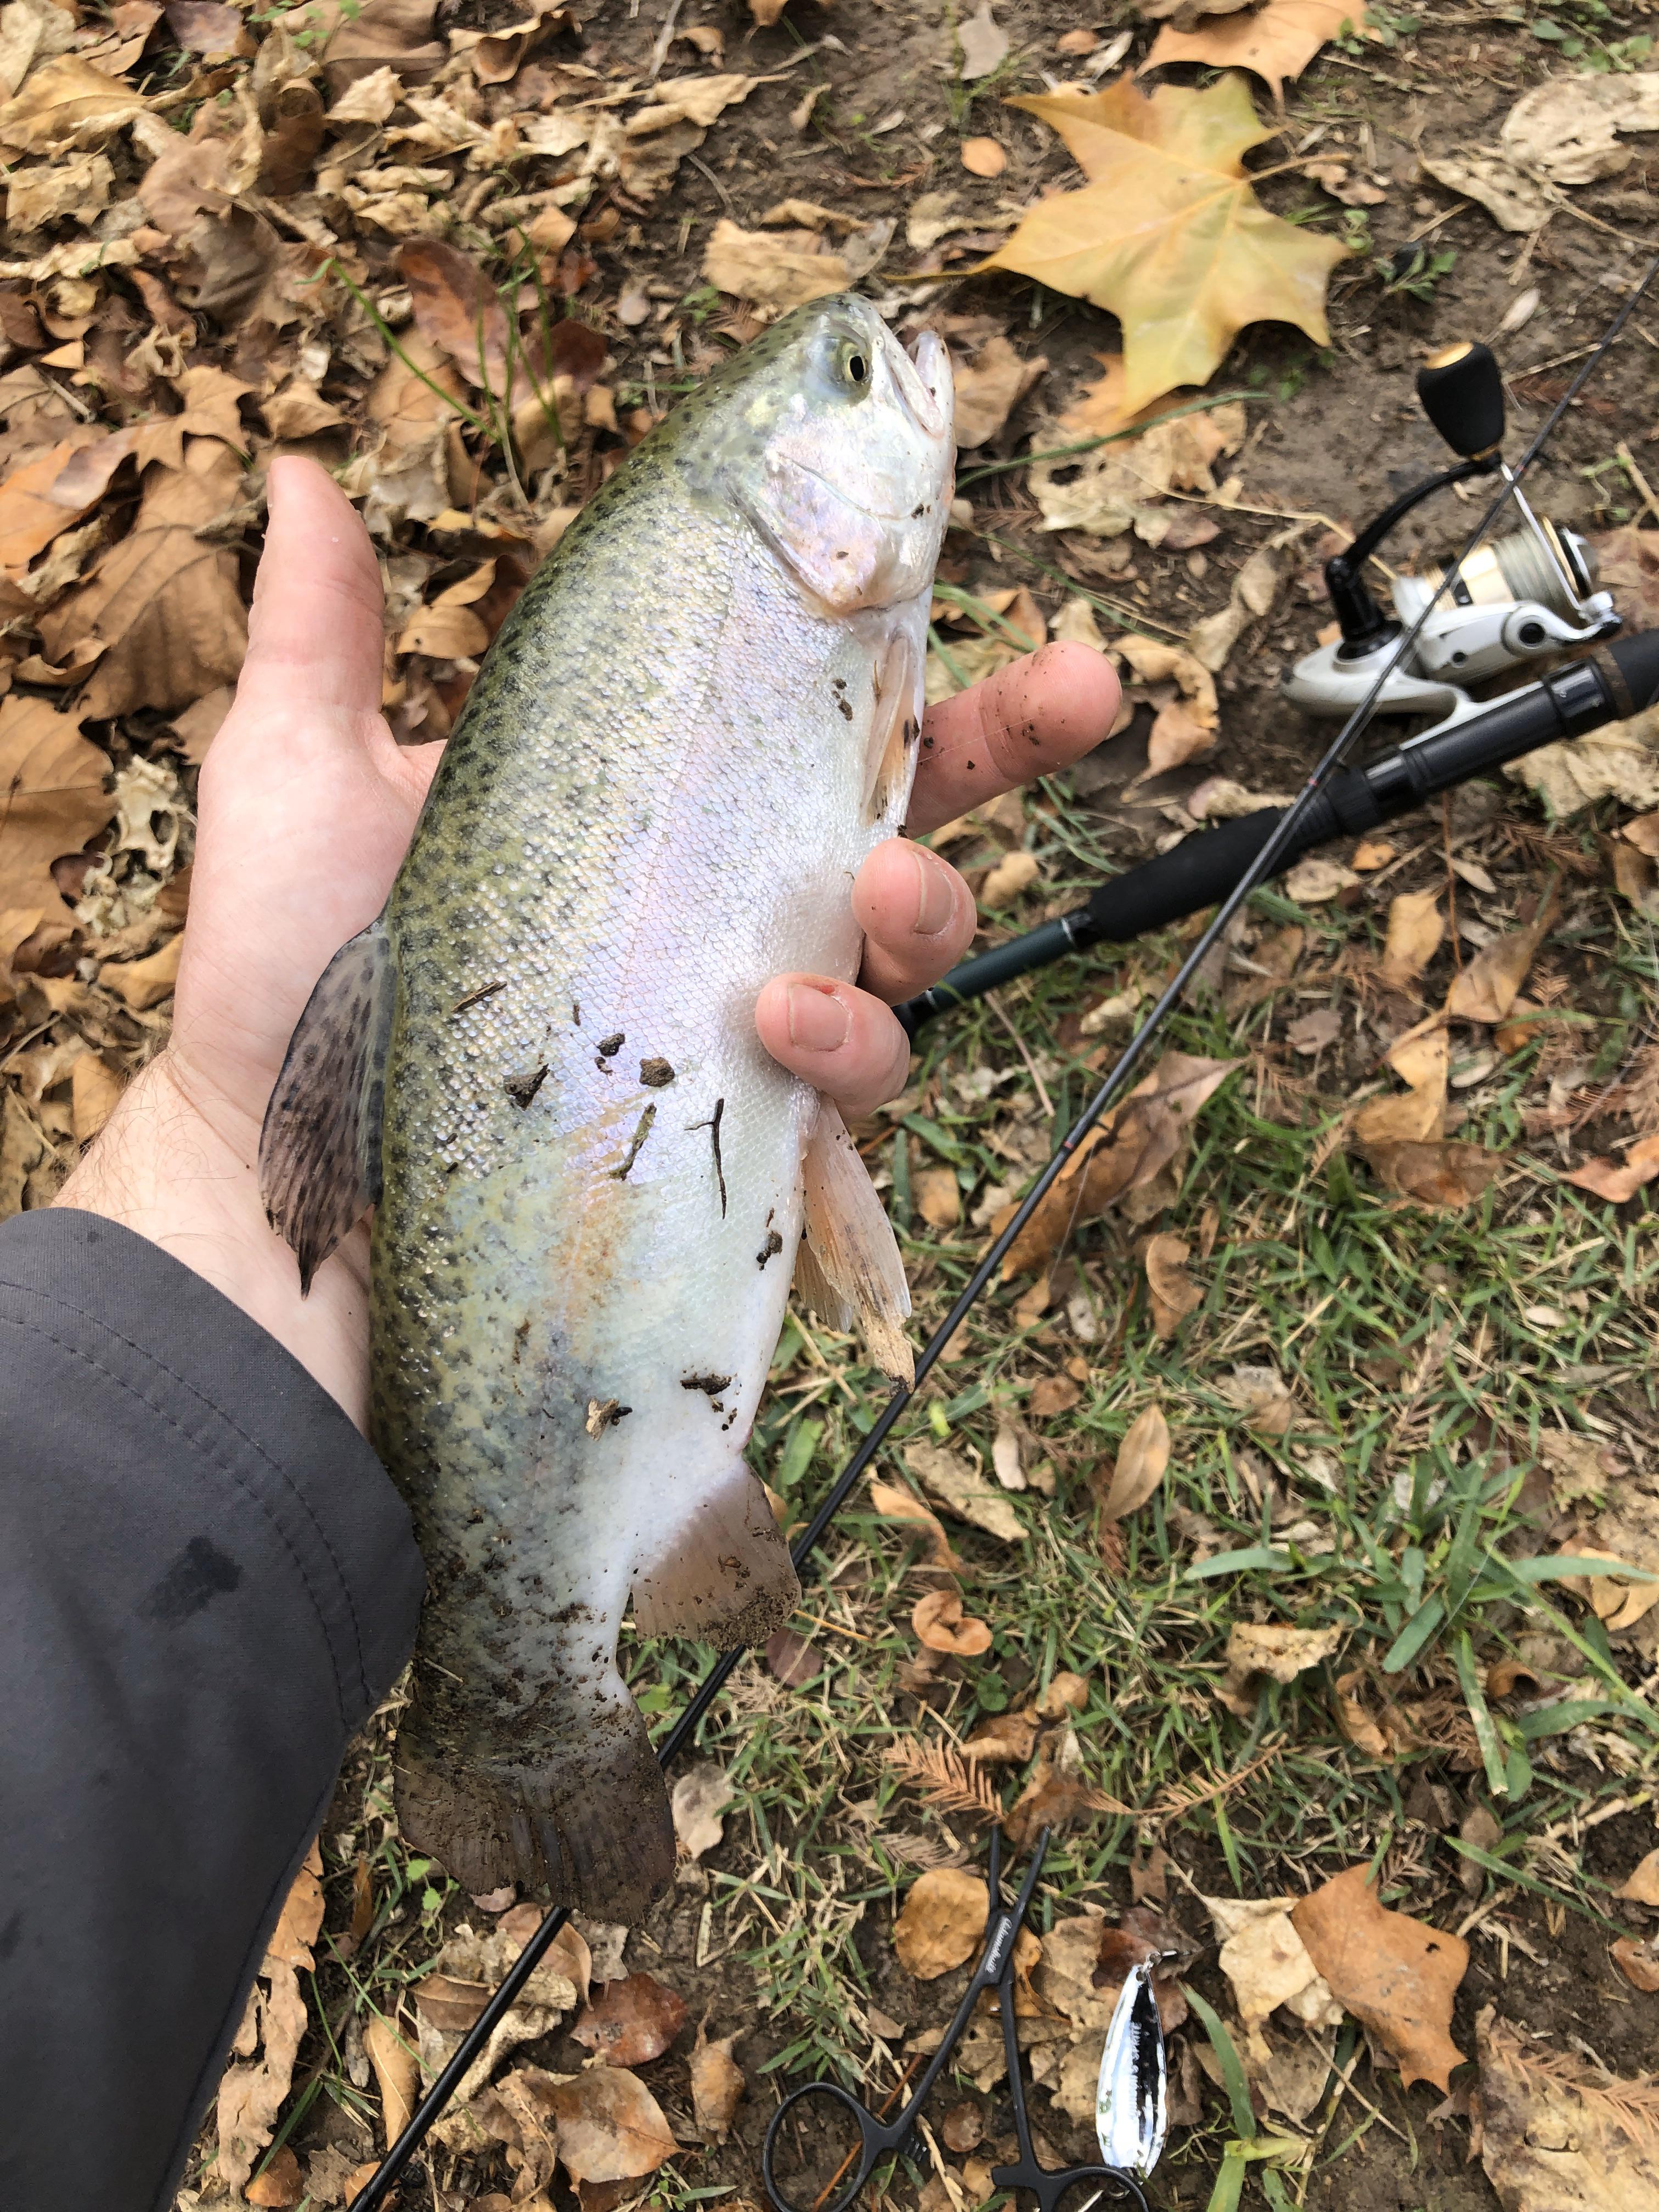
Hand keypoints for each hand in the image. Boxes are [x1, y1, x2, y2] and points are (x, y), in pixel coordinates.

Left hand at [57, 458, 1118, 1425]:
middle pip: (897, 806)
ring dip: (926, 908)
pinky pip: (855, 1079)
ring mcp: (741, 1013)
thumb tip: (312, 474)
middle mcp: (714, 897)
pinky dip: (845, 1044)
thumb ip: (328, 640)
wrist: (279, 1186)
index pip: (784, 701)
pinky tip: (783, 1019)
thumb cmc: (286, 981)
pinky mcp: (748, 1122)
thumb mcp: (299, 781)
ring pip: (908, 945)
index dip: (880, 636)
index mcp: (641, 797)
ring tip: (878, 897)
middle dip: (1006, 739)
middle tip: (1087, 685)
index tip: (934, 554)